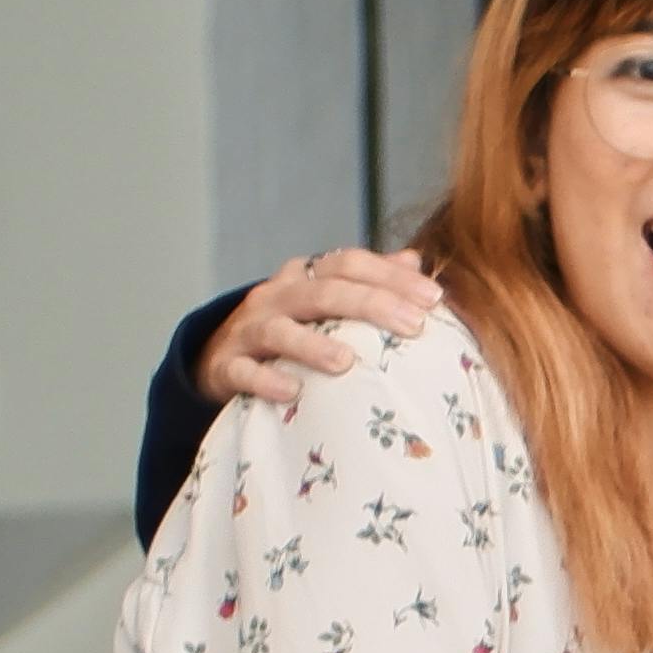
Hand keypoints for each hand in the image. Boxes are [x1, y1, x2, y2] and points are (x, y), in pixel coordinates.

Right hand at [199, 243, 443, 404]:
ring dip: (312, 344)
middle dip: (370, 305)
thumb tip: (414, 260)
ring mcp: (247, 330)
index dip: (389, 275)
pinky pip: (242, 370)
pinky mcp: (225, 365)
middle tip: (413, 325)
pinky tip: (292, 391)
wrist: (219, 359)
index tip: (434, 297)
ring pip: (278, 329)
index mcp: (302, 278)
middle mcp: (274, 297)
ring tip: (345, 362)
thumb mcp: (325, 302)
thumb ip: (367, 282)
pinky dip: (265, 379)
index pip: (347, 263)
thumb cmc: (289, 331)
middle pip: (321, 292)